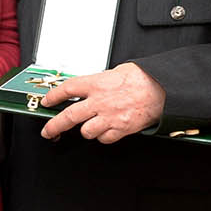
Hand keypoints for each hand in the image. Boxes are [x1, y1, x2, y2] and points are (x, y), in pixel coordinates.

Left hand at [40, 62, 166, 142]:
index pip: (67, 89)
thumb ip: (100, 81)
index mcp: (97, 84)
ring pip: (86, 132)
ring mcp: (109, 117)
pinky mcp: (120, 129)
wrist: (163, 89)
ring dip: (86, 130)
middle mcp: (100, 102)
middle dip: (53, 126)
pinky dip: (103, 137)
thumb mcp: (116, 71)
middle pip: (68, 117)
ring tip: (91, 125)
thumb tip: (90, 87)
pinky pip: (104, 139)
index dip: (53, 97)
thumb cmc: (144, 78)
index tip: (47, 102)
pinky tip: (107, 129)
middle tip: (48, 131)